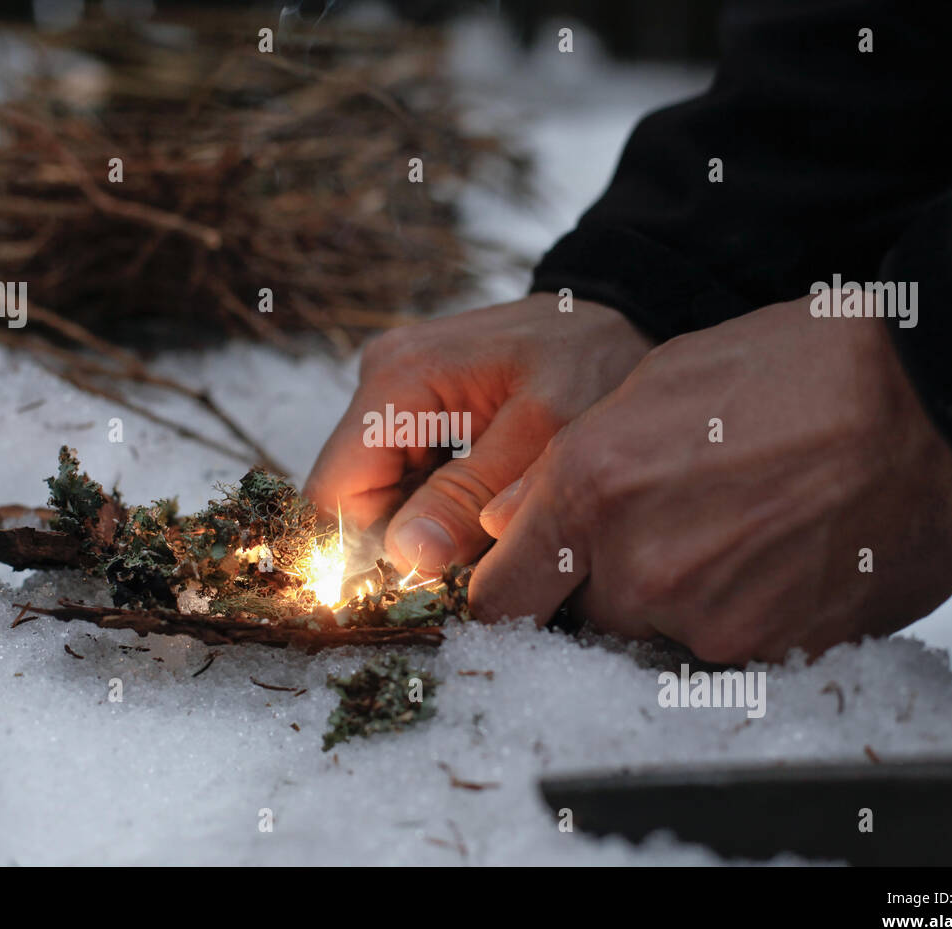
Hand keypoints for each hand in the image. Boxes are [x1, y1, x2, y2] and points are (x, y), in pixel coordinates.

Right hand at [304, 293, 652, 571]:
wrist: (618, 318)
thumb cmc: (592, 363)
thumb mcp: (543, 434)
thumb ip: (471, 495)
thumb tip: (406, 556)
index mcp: (399, 379)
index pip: (334, 493)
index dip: (366, 553)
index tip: (427, 587)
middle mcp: (380, 382)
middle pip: (354, 499)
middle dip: (406, 545)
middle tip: (477, 565)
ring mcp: (395, 396)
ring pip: (380, 496)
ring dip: (427, 530)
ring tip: (492, 534)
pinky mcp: (417, 410)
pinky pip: (407, 480)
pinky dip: (442, 509)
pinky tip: (488, 511)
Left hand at [471, 296, 951, 661]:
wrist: (935, 405)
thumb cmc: (796, 370)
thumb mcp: (655, 382)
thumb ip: (562, 467)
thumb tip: (505, 524)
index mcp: (591, 490)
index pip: (500, 600)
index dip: (512, 591)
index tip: (528, 582)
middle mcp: (639, 568)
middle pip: (583, 617)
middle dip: (607, 580)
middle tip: (669, 522)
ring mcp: (710, 619)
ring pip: (657, 632)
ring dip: (679, 596)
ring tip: (739, 525)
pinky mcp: (775, 650)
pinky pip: (727, 645)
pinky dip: (741, 611)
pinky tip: (778, 552)